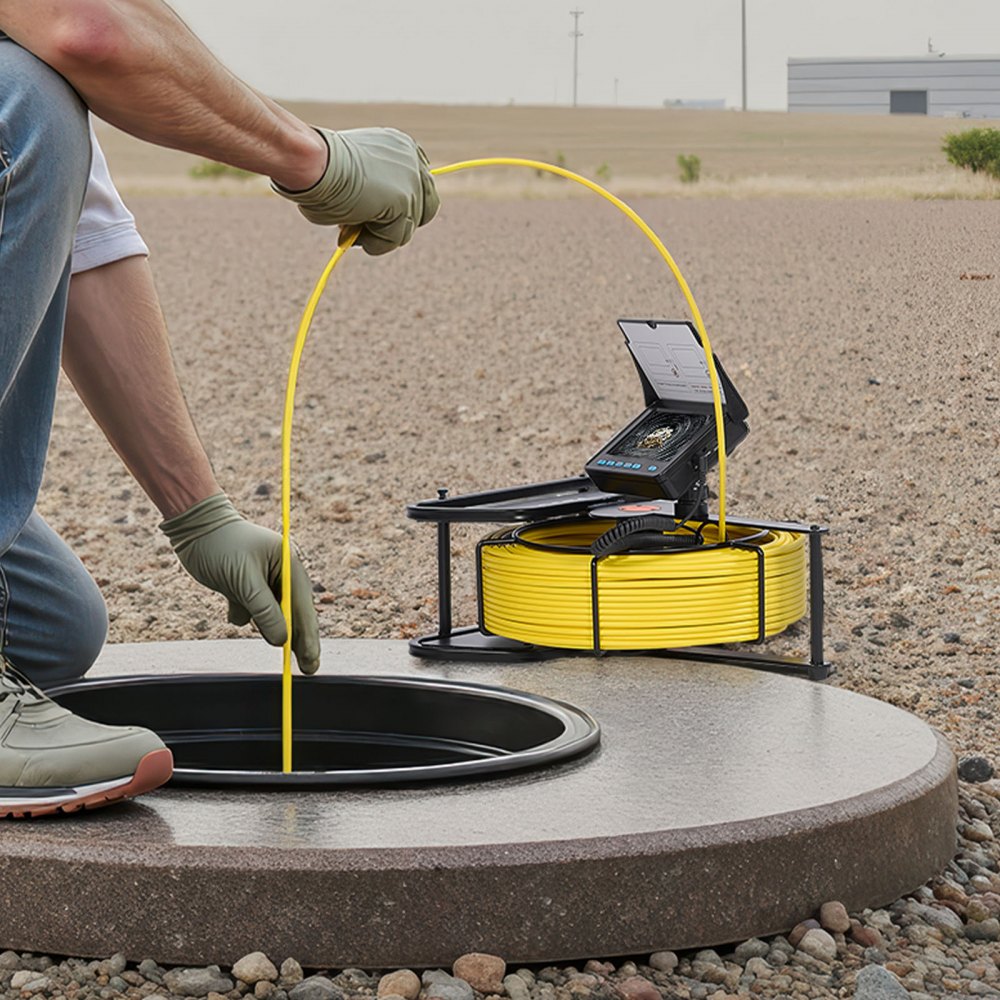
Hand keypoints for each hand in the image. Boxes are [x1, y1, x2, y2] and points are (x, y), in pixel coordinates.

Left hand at [160, 494, 319, 673]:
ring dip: (257, 619)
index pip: (304, 605)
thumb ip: (264, 611)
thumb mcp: (243, 581)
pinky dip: (240, 612)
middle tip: (306, 668)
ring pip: (270, 615)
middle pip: (293, 614)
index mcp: (289, 563)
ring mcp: (265, 580)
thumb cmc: (220, 546)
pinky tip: (229, 598)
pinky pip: (250, 612)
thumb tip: (282, 640)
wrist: (193, 528)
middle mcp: (282, 572)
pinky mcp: (248, 587)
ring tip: (240, 600)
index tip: (311, 660)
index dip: (309, 635)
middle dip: (295, 638)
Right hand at [272, 127, 439, 254]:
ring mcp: (411, 182)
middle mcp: (413, 161)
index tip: (380, 215)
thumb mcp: (354, 172)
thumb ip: (374, 189)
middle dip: (397, 223)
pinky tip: (350, 229)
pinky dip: (374, 243)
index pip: (420, 186)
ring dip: (379, 234)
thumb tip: (374, 218)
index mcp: (402, 147)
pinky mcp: (403, 203)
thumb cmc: (319, 166)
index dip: (403, 206)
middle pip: (424, 209)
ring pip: (407, 228)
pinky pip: (394, 238)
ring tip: (348, 222)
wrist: (311, 161)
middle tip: (364, 226)